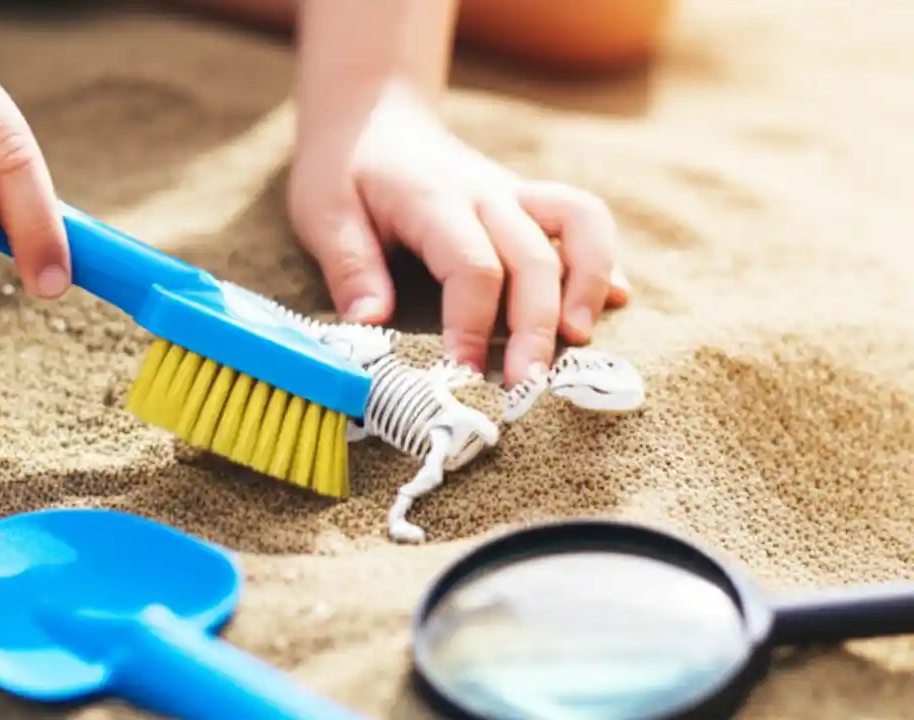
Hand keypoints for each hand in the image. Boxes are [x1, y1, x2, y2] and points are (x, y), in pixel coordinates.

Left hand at [288, 82, 629, 386]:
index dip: (471, 326)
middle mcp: (487, 194)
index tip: (461, 374)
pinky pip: (583, 221)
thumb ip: (350, 267)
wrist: (373, 116)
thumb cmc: (346, 170)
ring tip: (580, 340)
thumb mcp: (323, 213)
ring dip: (589, 281)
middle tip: (527, 388)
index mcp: (435, 200)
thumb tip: (370, 324)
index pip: (471, 266)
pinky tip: (615, 298)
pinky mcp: (529, 202)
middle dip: (536, 329)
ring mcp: (515, 194)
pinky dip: (602, 261)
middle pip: (533, 260)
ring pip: (581, 223)